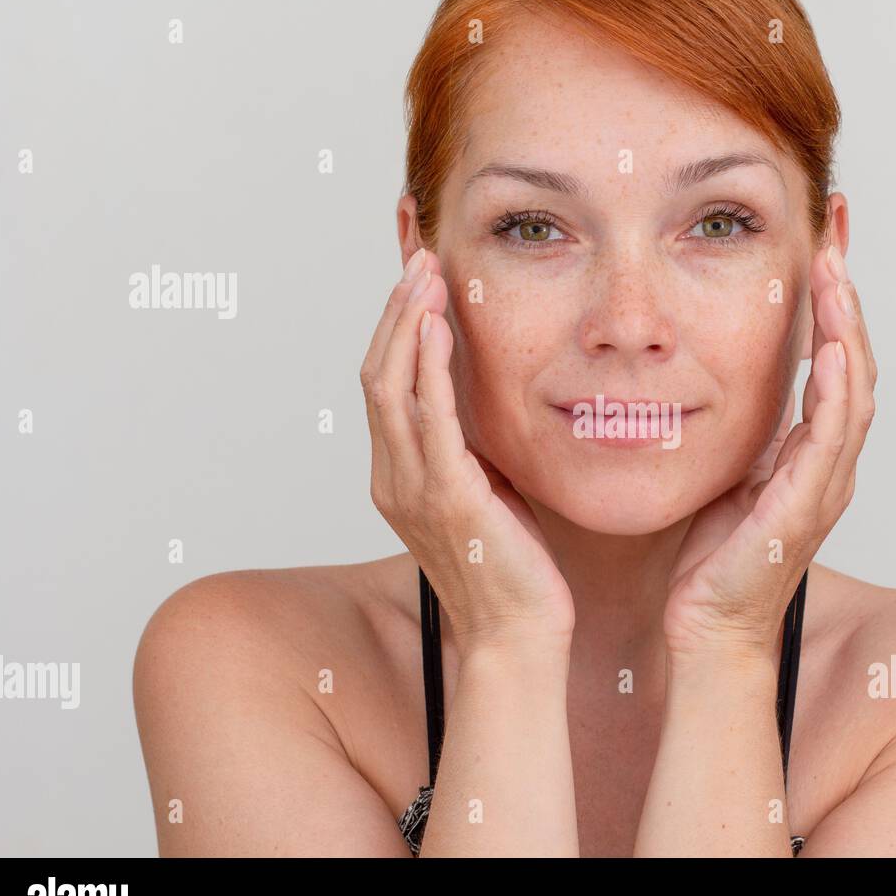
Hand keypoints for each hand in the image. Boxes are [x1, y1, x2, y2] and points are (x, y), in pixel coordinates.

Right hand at [360, 248, 575, 657]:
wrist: (518, 636)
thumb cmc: (510, 569)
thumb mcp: (486, 494)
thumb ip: (471, 451)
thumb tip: (482, 405)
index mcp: (399, 478)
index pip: (386, 388)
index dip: (397, 330)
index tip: (420, 282)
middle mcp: (393, 479)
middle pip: (377, 376)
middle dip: (396, 312)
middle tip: (420, 259)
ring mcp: (414, 489)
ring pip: (390, 387)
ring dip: (407, 324)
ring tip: (426, 273)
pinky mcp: (448, 497)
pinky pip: (428, 418)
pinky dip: (429, 367)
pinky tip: (439, 328)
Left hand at [662, 243, 876, 660]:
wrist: (708, 630)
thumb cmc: (712, 560)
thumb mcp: (724, 471)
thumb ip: (735, 427)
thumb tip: (704, 371)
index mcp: (808, 451)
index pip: (832, 358)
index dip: (831, 299)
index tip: (819, 239)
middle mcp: (827, 463)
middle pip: (854, 361)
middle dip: (846, 293)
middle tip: (833, 230)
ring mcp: (824, 486)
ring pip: (853, 391)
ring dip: (847, 328)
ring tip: (835, 272)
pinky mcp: (803, 511)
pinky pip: (830, 441)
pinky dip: (836, 393)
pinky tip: (832, 350)